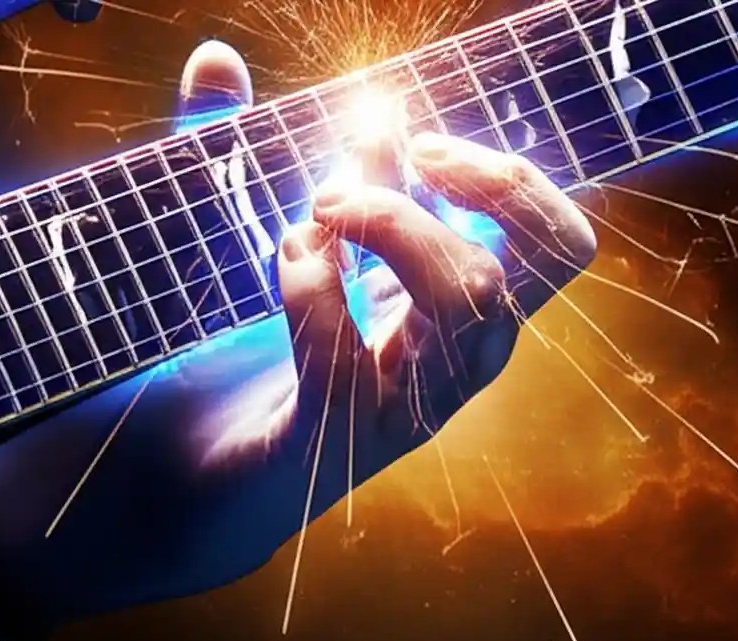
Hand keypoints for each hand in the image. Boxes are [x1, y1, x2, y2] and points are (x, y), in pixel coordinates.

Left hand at [0, 42, 596, 612]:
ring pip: (470, 305)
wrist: (181, 473)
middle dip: (489, 182)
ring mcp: (404, 407)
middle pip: (550, 261)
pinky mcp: (336, 442)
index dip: (515, 178)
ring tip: (321, 208)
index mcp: (453, 313)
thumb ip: (281, 164)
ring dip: (397, 225)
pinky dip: (315, 288)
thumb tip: (258, 70)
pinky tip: (285, 258)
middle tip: (406, 152)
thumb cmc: (238, 353)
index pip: (556, 244)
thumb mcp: (275, 245)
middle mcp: (451, 362)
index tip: (425, 142)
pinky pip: (350, 359)